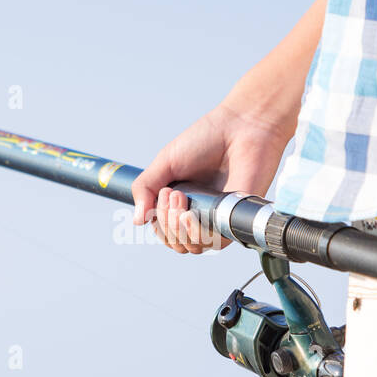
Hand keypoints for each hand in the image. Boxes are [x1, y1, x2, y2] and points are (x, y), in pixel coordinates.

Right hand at [131, 104, 289, 253]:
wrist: (240, 129)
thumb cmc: (206, 140)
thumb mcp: (165, 161)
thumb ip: (145, 188)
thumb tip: (136, 222)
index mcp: (180, 202)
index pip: (161, 229)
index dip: (157, 219)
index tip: (165, 191)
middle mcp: (198, 214)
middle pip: (174, 242)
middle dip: (166, 222)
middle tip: (174, 193)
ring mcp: (216, 220)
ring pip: (190, 246)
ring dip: (178, 227)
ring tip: (182, 197)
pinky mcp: (233, 221)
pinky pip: (212, 244)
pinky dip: (196, 233)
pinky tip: (191, 215)